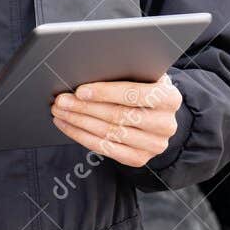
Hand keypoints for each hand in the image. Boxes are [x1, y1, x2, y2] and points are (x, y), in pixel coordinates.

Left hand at [50, 73, 181, 168]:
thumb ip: (126, 73)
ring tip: (60, 112)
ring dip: (79, 122)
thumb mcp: (144, 75)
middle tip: (61, 101)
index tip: (80, 91)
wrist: (158, 114)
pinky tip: (68, 126)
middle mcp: (165, 124)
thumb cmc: (144, 87)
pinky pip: (105, 149)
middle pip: (118, 116)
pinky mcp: (139, 158)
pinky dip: (82, 137)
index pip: (134, 94)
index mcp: (170, 98)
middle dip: (84, 107)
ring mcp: (154, 145)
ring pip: (109, 133)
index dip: (104, 92)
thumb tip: (89, 70)